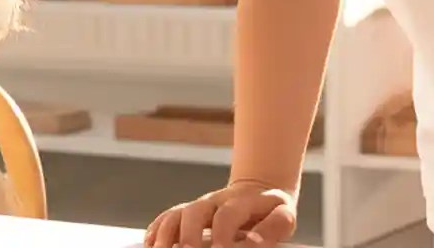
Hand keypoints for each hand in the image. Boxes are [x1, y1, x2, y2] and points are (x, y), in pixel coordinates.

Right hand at [145, 179, 295, 247]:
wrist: (259, 190)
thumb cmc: (271, 211)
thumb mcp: (284, 214)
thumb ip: (276, 226)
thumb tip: (258, 241)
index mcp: (240, 200)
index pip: (227, 214)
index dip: (223, 234)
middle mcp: (215, 201)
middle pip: (194, 212)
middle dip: (188, 236)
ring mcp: (199, 207)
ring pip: (176, 214)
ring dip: (166, 235)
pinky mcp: (188, 213)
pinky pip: (166, 219)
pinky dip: (156, 231)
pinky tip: (150, 246)